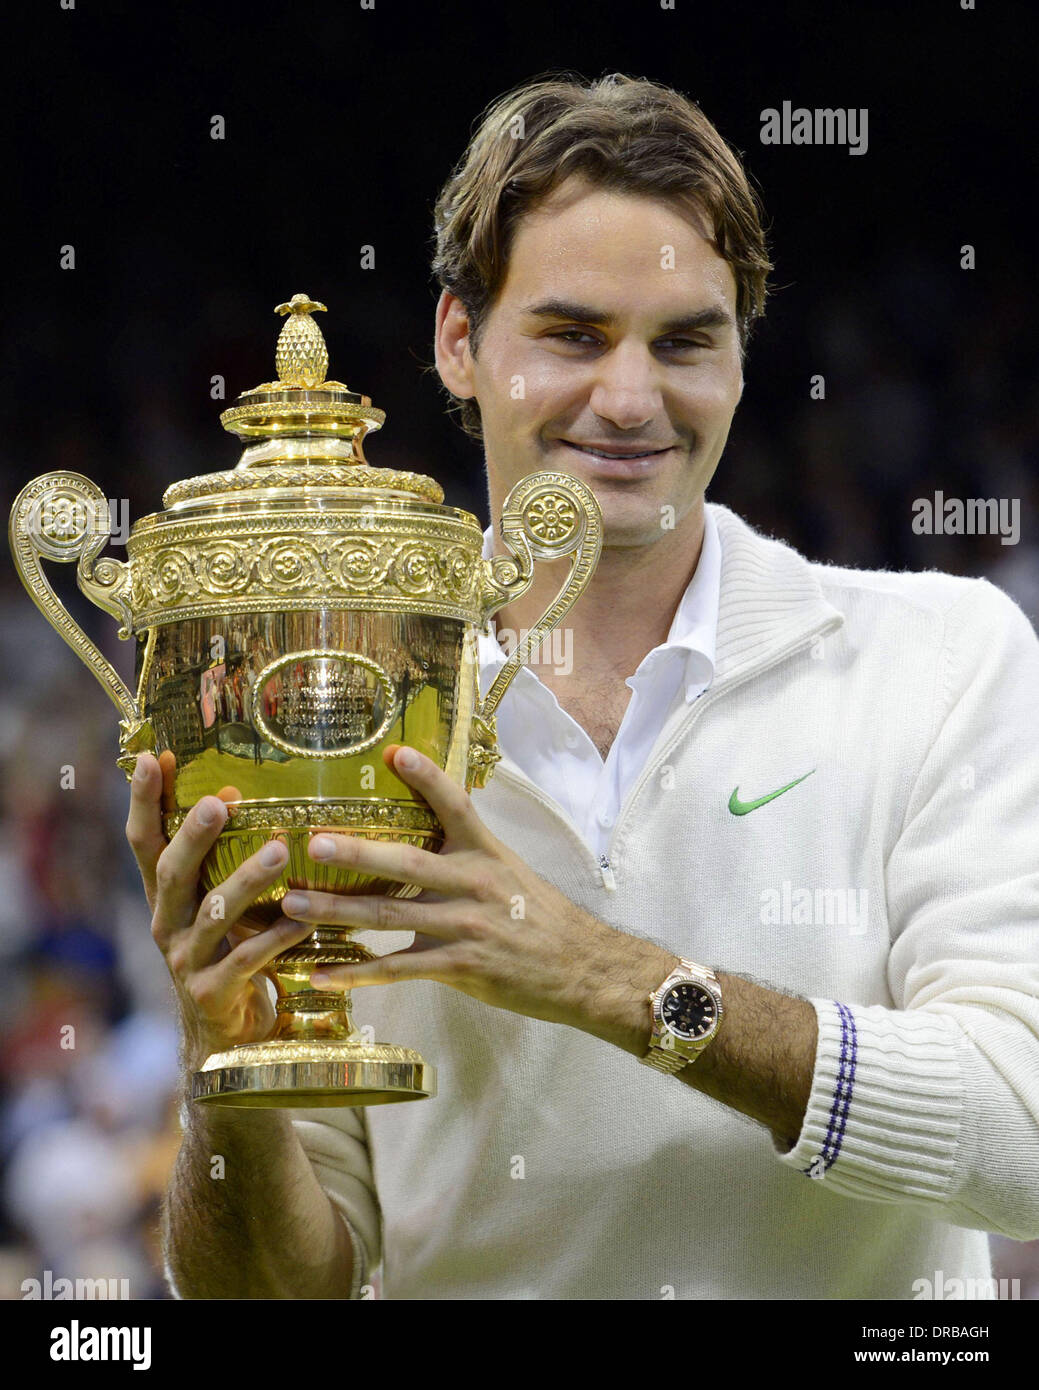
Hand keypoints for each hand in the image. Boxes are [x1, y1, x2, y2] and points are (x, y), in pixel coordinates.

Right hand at [125, 752, 316, 1064]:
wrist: (225, 1035)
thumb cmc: (227, 951)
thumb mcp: (213, 903)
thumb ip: (218, 859)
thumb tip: (235, 790)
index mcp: (164, 897)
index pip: (144, 842)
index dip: (143, 802)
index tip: (152, 757)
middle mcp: (167, 924)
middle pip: (173, 873)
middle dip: (194, 836)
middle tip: (221, 802)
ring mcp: (188, 961)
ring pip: (214, 914)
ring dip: (245, 881)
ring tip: (278, 851)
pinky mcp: (215, 992)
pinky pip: (249, 958)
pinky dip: (278, 936)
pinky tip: (305, 917)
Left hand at [280, 744, 668, 1043]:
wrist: (582, 968)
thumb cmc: (541, 916)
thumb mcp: (510, 870)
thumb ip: (467, 852)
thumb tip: (425, 826)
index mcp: (486, 852)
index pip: (455, 805)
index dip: (426, 777)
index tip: (393, 752)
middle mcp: (473, 883)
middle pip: (405, 862)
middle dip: (355, 851)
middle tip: (310, 841)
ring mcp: (464, 927)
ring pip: (388, 915)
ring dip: (335, 910)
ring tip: (291, 904)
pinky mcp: (459, 967)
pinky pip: (397, 970)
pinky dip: (356, 973)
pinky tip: (319, 973)